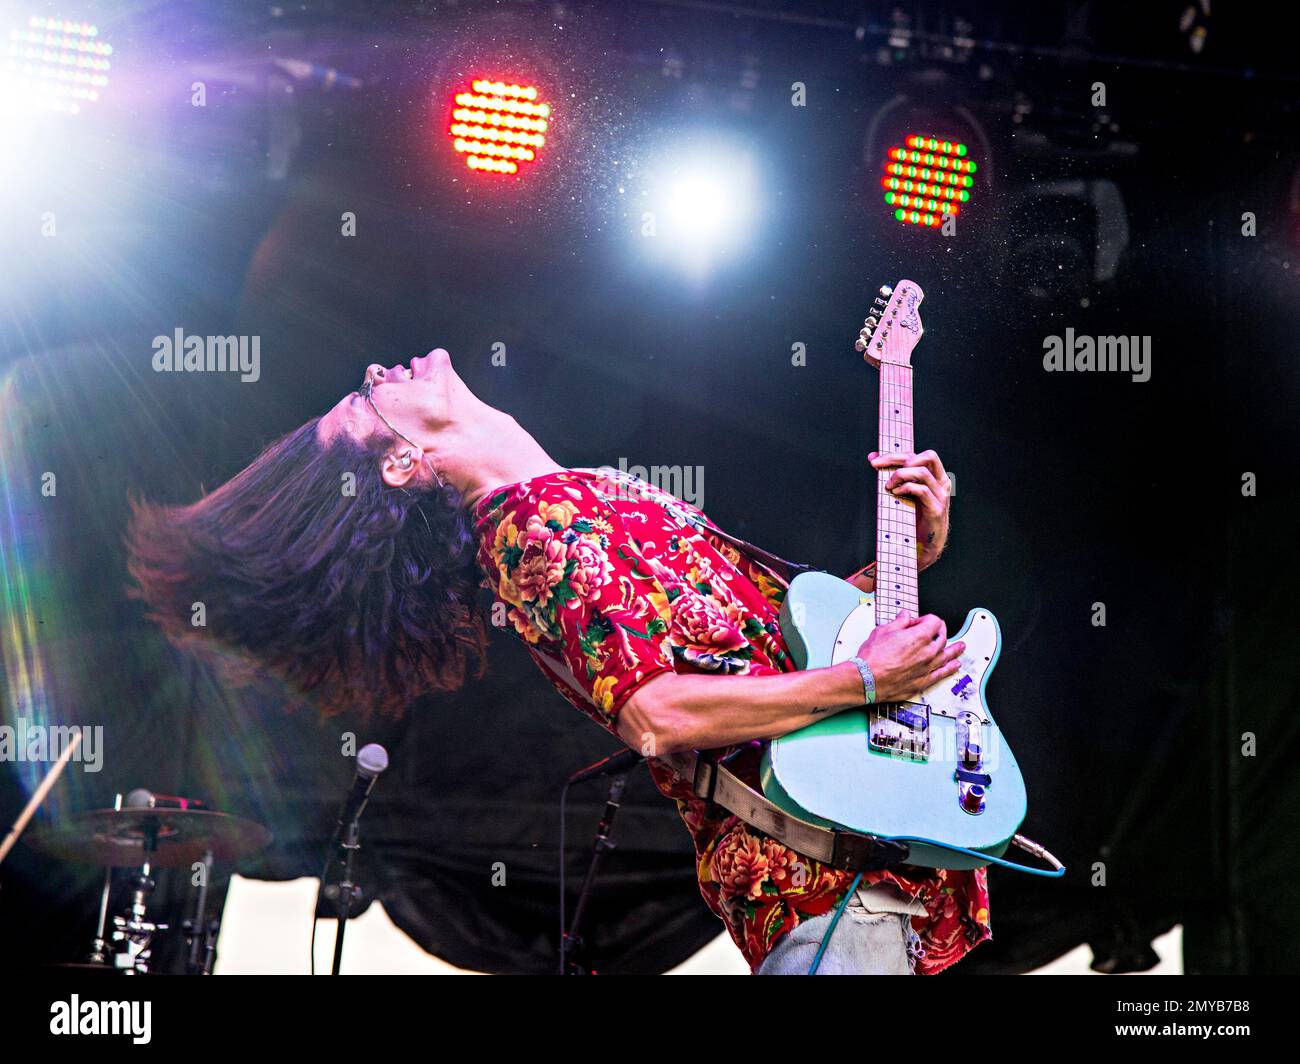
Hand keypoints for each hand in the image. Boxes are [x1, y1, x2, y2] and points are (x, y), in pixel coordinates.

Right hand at [856, 611, 963, 702]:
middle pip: (942, 637)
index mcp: (919, 636)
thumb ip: (898, 623)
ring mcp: (927, 668)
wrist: (866, 679)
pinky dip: (950, 668)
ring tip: (960, 646)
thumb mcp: (882, 631)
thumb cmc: (872, 658)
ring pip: (947, 656)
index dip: (926, 619)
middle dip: (940, 631)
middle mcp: (927, 652)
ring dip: (955, 649)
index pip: (934, 622)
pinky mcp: (923, 682)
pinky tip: (954, 665)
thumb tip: (905, 617)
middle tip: (936, 630)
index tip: (918, 621)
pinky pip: (942, 673)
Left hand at [868, 449, 951, 569]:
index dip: (895, 454)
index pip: (918, 455)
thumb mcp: (902, 492)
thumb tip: (872, 457)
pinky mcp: (936, 509)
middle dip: (898, 458)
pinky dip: (906, 488)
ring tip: (888, 485)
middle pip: (926, 456)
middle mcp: (941, 482)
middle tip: (877, 467)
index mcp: (935, 476)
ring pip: (922, 472)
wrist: (922, 545)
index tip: (873, 460)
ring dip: (900, 474)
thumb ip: (892, 474)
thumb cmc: (912, 517)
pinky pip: (921, 490)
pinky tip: (895, 493)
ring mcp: (941, 495)